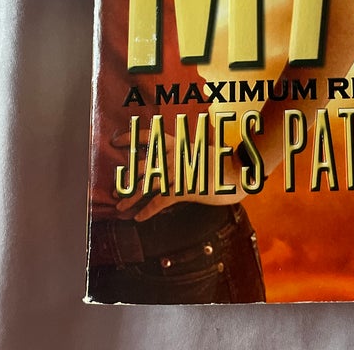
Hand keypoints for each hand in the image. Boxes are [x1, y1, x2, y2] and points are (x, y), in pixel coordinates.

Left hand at [110, 129, 245, 221]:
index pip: (149, 135)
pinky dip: (147, 210)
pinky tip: (139, 218)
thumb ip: (185, 153)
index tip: (115, 141)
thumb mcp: (201, 151)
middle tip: (115, 190)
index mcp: (179, 143)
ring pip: (147, 184)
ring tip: (120, 207)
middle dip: (125, 179)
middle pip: (142, 164)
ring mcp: (179, 171)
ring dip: (131, 197)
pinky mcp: (185, 188)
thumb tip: (170, 158)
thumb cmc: (221, 164)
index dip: (130, 137)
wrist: (238, 172)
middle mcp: (175, 155)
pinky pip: (160, 201)